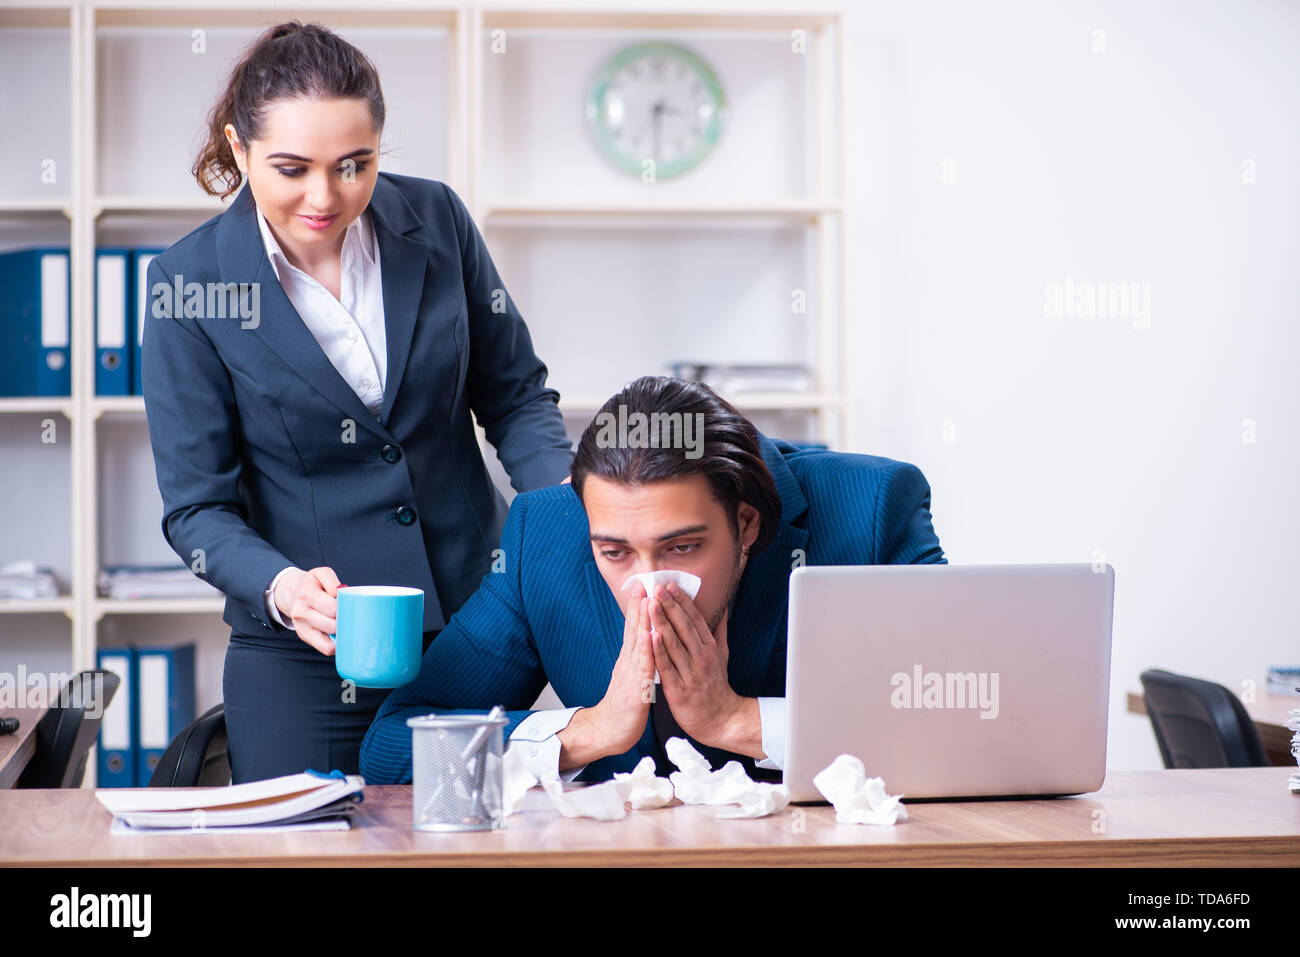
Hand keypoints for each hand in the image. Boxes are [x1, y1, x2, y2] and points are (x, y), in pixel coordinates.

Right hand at [275, 566, 343, 655]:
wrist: (293, 592)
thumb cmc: (313, 584)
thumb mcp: (322, 574)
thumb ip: (333, 582)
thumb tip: (341, 596)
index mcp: (306, 594)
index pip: (332, 608)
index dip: (345, 608)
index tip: (349, 605)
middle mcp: (300, 612)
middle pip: (331, 625)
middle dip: (344, 621)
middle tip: (349, 616)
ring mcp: (301, 627)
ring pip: (328, 641)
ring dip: (341, 634)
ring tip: (346, 625)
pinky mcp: (304, 636)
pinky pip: (324, 648)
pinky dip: (335, 645)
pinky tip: (340, 636)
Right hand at [559, 582, 653, 767]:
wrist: (610, 731)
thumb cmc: (625, 705)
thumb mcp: (633, 676)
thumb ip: (639, 659)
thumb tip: (646, 642)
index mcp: (630, 659)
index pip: (634, 628)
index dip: (639, 607)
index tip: (643, 585)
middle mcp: (628, 662)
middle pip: (634, 629)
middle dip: (639, 606)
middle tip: (642, 582)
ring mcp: (631, 674)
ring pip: (638, 643)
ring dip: (642, 622)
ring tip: (647, 601)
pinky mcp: (635, 689)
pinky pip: (642, 668)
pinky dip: (646, 652)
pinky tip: (649, 637)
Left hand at [648, 583, 744, 746]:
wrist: (721, 719)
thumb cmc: (717, 685)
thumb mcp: (722, 655)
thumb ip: (719, 630)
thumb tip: (723, 606)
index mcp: (709, 647)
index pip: (694, 619)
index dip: (682, 601)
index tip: (670, 585)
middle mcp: (701, 657)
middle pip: (684, 627)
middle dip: (670, 606)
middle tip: (658, 588)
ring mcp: (691, 673)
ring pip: (674, 643)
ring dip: (662, 622)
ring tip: (651, 604)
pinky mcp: (679, 689)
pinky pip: (667, 667)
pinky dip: (659, 651)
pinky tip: (650, 637)